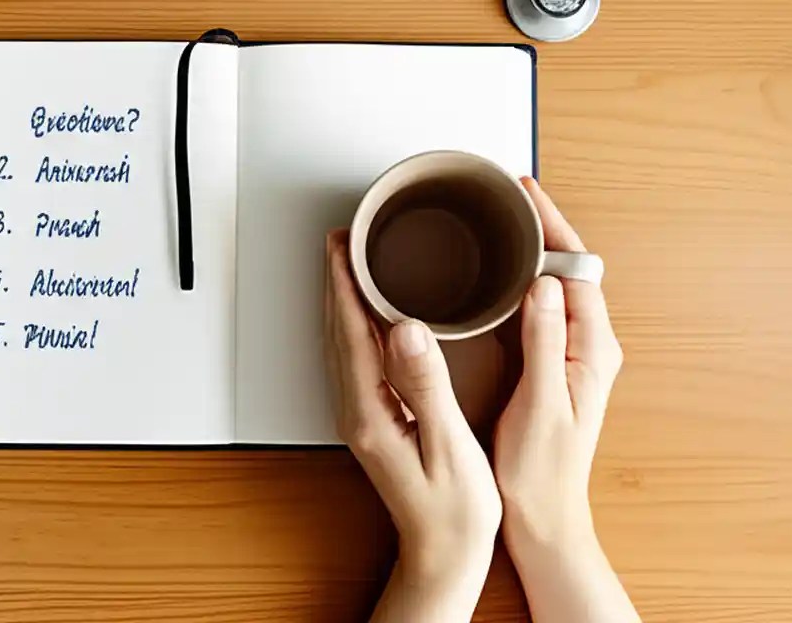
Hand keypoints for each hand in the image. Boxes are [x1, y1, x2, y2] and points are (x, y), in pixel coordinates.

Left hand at [325, 231, 500, 621]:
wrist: (444, 554)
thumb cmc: (454, 511)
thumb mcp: (449, 445)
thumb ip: (427, 385)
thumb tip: (405, 328)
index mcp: (371, 412)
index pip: (349, 332)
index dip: (343, 283)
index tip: (341, 244)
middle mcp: (357, 411)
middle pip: (338, 331)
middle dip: (336, 280)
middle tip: (342, 237)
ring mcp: (363, 416)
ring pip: (344, 344)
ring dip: (344, 300)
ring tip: (351, 263)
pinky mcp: (375, 420)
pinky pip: (358, 359)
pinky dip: (359, 325)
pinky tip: (374, 315)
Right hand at [494, 178, 638, 622]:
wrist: (545, 517)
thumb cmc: (541, 471)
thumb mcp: (541, 402)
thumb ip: (546, 341)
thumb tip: (546, 284)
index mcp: (593, 349)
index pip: (578, 268)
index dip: (552, 226)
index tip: (525, 195)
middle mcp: (590, 346)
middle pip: (571, 268)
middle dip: (543, 226)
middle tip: (508, 194)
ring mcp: (573, 354)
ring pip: (557, 284)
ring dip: (535, 250)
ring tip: (504, 219)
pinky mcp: (554, 364)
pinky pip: (544, 306)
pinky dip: (525, 279)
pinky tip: (502, 272)